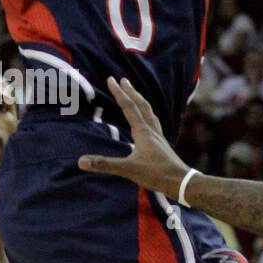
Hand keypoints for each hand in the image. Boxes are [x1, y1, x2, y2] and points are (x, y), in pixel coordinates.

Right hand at [78, 76, 185, 194]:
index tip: (111, 79)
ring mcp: (159, 137)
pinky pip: (154, 123)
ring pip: (149, 113)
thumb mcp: (128, 169)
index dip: (119, 93)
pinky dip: (148, 116)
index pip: (128, 107)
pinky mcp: (162, 145)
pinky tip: (148, 122)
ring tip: (135, 95)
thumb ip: (105, 164)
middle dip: (131, 92)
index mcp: (143, 132)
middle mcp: (152, 130)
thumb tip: (81, 161)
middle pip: (141, 105)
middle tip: (123, 80)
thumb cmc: (156, 174)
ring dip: (141, 101)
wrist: (181, 182)